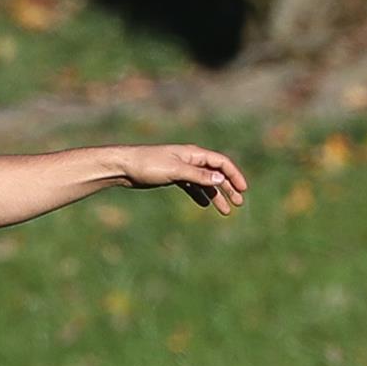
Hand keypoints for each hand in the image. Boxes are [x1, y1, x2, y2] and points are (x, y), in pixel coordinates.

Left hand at [122, 144, 247, 215]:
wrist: (123, 167)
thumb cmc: (147, 165)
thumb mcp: (175, 171)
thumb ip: (197, 175)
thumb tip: (219, 179)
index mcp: (194, 154)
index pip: (222, 163)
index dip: (234, 175)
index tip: (243, 189)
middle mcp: (190, 160)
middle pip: (216, 174)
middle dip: (228, 188)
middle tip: (238, 204)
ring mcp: (181, 169)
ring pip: (204, 183)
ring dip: (215, 195)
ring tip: (224, 211)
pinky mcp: (172, 177)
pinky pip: (191, 186)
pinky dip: (199, 195)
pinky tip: (205, 205)